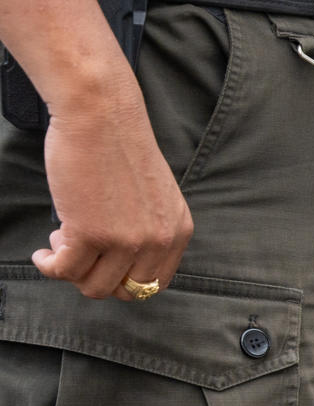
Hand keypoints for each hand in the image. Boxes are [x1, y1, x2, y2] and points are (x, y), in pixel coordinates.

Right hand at [35, 73, 193, 300]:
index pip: (156, 282)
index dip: (124, 279)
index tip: (104, 262)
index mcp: (178, 232)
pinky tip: (43, 253)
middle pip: (127, 292)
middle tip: (78, 251)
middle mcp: (158, 240)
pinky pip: (64, 271)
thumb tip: (119, 262)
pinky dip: (49, 266)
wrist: (100, 113)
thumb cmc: (118, 147)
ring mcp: (126, 240)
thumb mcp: (153, 196)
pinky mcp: (90, 233)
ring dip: (72, 271)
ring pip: (94, 286)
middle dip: (98, 277)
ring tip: (60, 243)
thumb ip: (148, 228)